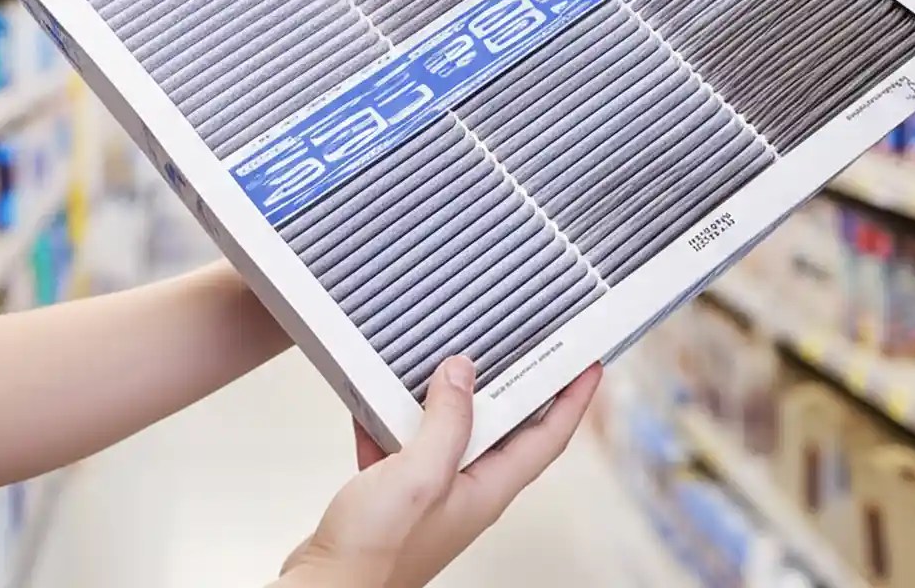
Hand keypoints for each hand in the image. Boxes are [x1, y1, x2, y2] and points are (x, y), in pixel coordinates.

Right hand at [275, 356, 603, 587]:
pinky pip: (402, 444)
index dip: (572, 400)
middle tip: (523, 349)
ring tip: (441, 363)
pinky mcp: (396, 492)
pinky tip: (374, 404)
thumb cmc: (376, 551)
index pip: (547, 438)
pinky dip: (391, 421)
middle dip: (511, 388)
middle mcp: (465, 490)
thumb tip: (462, 372)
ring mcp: (431, 492)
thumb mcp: (420, 474)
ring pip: (448, 432)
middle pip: (502, 430)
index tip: (588, 366)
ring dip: (441, 400)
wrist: (326, 587)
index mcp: (487, 489)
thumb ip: (446, 421)